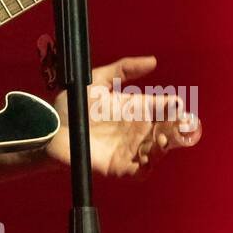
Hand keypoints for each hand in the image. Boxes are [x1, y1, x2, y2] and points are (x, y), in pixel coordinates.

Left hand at [44, 55, 201, 178]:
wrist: (52, 128)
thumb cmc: (74, 105)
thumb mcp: (98, 81)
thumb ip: (123, 69)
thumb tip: (153, 61)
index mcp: (136, 109)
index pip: (164, 108)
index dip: (175, 107)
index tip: (177, 104)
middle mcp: (137, 130)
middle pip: (168, 131)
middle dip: (179, 129)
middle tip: (180, 125)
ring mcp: (131, 149)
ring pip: (158, 151)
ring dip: (165, 146)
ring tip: (161, 139)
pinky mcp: (120, 167)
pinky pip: (142, 171)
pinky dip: (150, 165)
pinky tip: (150, 156)